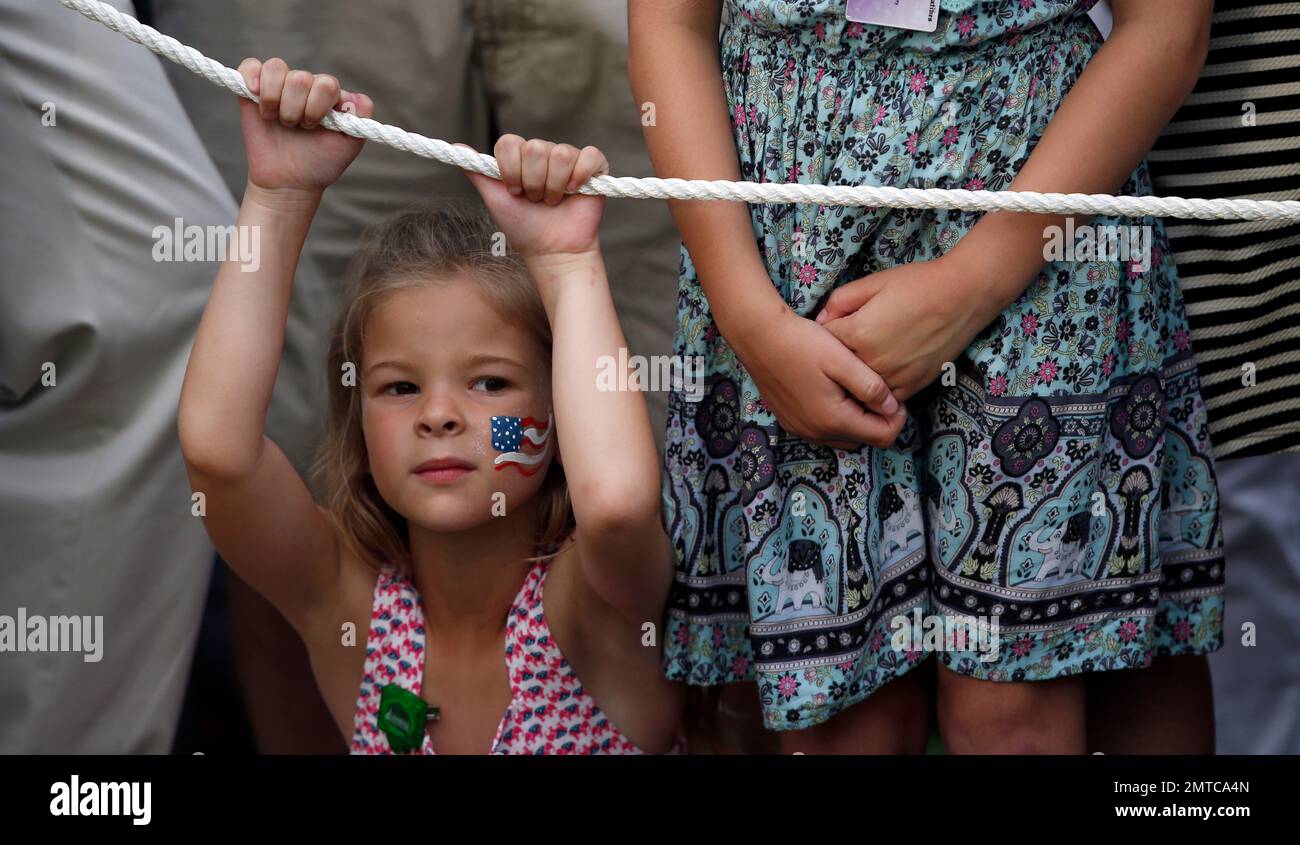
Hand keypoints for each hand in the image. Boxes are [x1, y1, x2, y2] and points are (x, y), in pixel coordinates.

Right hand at [237, 58, 373, 196]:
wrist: (288, 181)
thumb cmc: (319, 163)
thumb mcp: (348, 146)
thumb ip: (360, 120)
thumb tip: (352, 98)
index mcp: (330, 97)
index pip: (327, 84)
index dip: (318, 106)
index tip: (314, 126)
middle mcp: (307, 87)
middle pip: (301, 78)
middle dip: (295, 109)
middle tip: (296, 127)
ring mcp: (281, 85)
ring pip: (276, 68)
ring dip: (274, 98)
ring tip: (276, 119)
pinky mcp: (254, 88)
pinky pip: (251, 66)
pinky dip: (252, 77)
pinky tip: (255, 95)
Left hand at [457, 135, 607, 260]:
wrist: (553, 252)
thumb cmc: (525, 228)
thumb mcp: (496, 200)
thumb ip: (479, 173)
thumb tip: (456, 146)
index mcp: (521, 157)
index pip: (509, 142)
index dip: (510, 170)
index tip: (514, 192)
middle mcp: (545, 153)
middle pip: (535, 147)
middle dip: (533, 182)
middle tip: (536, 200)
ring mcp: (570, 159)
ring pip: (560, 154)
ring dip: (554, 186)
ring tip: (554, 202)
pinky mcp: (595, 168)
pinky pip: (589, 155)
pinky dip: (580, 175)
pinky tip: (575, 191)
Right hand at [733, 309, 908, 450]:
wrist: (759, 337)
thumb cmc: (802, 343)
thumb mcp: (842, 360)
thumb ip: (871, 386)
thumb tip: (892, 408)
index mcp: (833, 419)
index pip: (883, 437)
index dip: (897, 419)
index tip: (895, 395)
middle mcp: (816, 432)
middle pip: (864, 440)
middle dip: (878, 420)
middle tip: (877, 390)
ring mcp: (801, 430)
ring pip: (845, 437)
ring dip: (858, 420)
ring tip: (856, 389)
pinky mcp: (791, 422)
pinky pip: (825, 432)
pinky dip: (838, 419)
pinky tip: (835, 392)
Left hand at [815, 255, 994, 401]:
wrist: (963, 297)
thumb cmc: (917, 284)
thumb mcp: (872, 282)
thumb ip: (839, 301)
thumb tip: (821, 321)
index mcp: (858, 333)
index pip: (823, 340)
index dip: (825, 332)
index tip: (832, 327)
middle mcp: (873, 361)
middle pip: (838, 367)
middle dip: (837, 356)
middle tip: (845, 345)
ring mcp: (893, 378)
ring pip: (859, 386)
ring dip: (856, 376)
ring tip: (863, 359)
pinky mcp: (911, 388)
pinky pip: (883, 397)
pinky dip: (878, 388)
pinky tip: (882, 371)